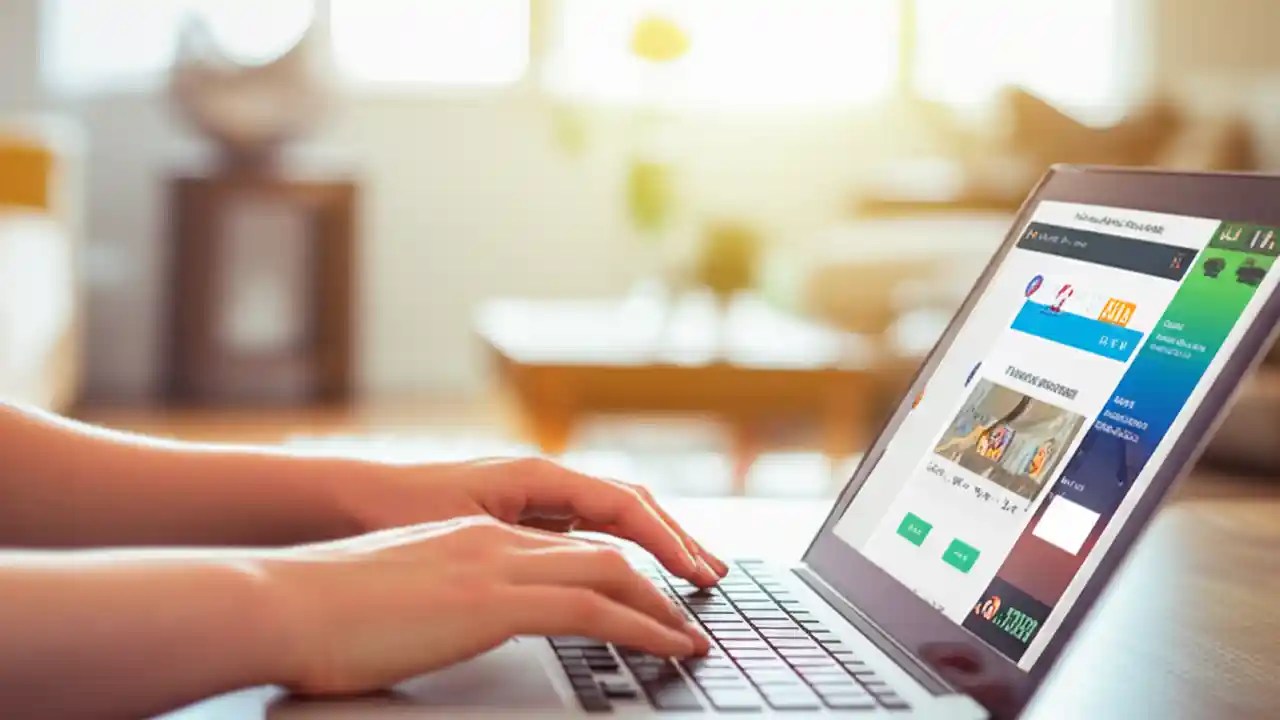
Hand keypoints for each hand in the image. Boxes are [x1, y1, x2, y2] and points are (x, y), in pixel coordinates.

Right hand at [264, 515, 709, 695]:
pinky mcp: (494, 600)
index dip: (616, 568)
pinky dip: (645, 627)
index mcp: (474, 539)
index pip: (567, 545)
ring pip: (612, 570)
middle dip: (657, 578)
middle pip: (603, 548)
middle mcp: (495, 540)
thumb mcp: (400, 596)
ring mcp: (497, 564)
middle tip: (693, 608)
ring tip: (694, 637)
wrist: (282, 602)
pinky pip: (595, 608)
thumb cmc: (323, 611)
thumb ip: (440, 602)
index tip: (648, 596)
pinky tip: (672, 648)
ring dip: (663, 604)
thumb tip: (449, 625)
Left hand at [335, 458, 728, 586]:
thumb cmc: (397, 511)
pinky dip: (621, 547)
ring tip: (691, 573)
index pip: (625, 506)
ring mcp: (533, 495)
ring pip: (613, 517)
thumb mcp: (471, 534)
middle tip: (716, 578)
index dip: (667, 542)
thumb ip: (535, 548)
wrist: (343, 501)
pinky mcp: (520, 515)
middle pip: (631, 505)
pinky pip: (586, 528)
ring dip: (655, 543)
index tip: (696, 577)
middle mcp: (542, 479)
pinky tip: (632, 570)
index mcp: (538, 476)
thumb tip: (593, 567)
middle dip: (677, 540)